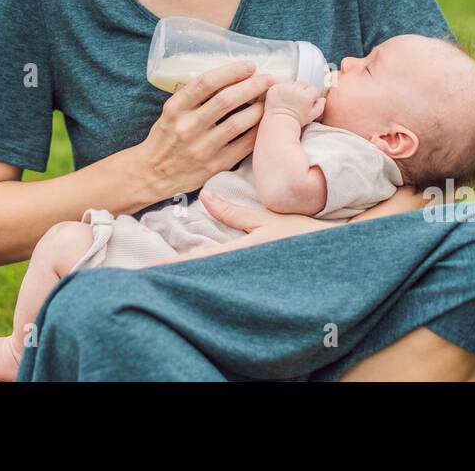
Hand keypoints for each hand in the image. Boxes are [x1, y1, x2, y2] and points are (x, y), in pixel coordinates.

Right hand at [138, 61, 276, 195]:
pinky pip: (243, 145)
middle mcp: (187, 127)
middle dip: (252, 86)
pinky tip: (264, 123)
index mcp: (176, 108)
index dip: (232, 71)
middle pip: (226, 100)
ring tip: (268, 101)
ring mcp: (202, 148)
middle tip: (267, 79)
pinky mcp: (214, 166)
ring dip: (259, 108)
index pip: (206, 82)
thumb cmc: (166, 137)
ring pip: (239, 122)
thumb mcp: (172, 111)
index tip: (249, 66)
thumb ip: (195, 96)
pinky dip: (257, 131)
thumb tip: (231, 77)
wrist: (153, 174)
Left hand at [144, 189, 338, 266]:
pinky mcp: (252, 277)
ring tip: (158, 277)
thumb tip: (204, 196)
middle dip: (170, 276)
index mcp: (239, 253)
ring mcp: (246, 276)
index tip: (144, 270)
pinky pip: (222, 277)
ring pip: (208, 278)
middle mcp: (239, 269)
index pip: (197, 260)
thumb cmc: (302, 233)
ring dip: (186, 277)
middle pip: (197, 274)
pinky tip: (192, 275)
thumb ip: (232, 211)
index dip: (169, 265)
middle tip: (139, 277)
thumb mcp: (265, 218)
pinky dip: (205, 276)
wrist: (335, 252)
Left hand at [263, 81, 324, 126]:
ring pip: (291, 82)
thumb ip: (320, 106)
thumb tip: (322, 99)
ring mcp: (284, 88)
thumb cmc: (296, 120)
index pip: (313, 89)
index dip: (311, 95)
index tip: (307, 101)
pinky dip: (281, 89)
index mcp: (306, 96)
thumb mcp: (312, 116)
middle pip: (302, 83)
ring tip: (290, 98)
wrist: (279, 122)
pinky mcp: (274, 88)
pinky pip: (281, 84)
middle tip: (298, 99)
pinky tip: (282, 97)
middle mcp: (295, 90)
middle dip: (302, 90)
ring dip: (292, 88)